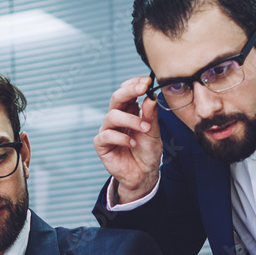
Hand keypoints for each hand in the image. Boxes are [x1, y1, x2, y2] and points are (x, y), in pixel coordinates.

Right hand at [93, 76, 161, 203]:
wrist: (143, 174)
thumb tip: (151, 96)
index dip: (135, 83)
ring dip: (131, 120)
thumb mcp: (154, 132)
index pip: (127, 91)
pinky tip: (132, 143)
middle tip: (143, 88)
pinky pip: (106, 135)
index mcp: (129, 111)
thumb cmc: (147, 151)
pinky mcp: (101, 144)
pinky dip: (121, 137)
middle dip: (129, 91)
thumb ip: (151, 115)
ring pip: (112, 115)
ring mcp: (107, 130)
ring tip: (146, 128)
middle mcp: (116, 118)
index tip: (147, 81)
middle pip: (116, 98)